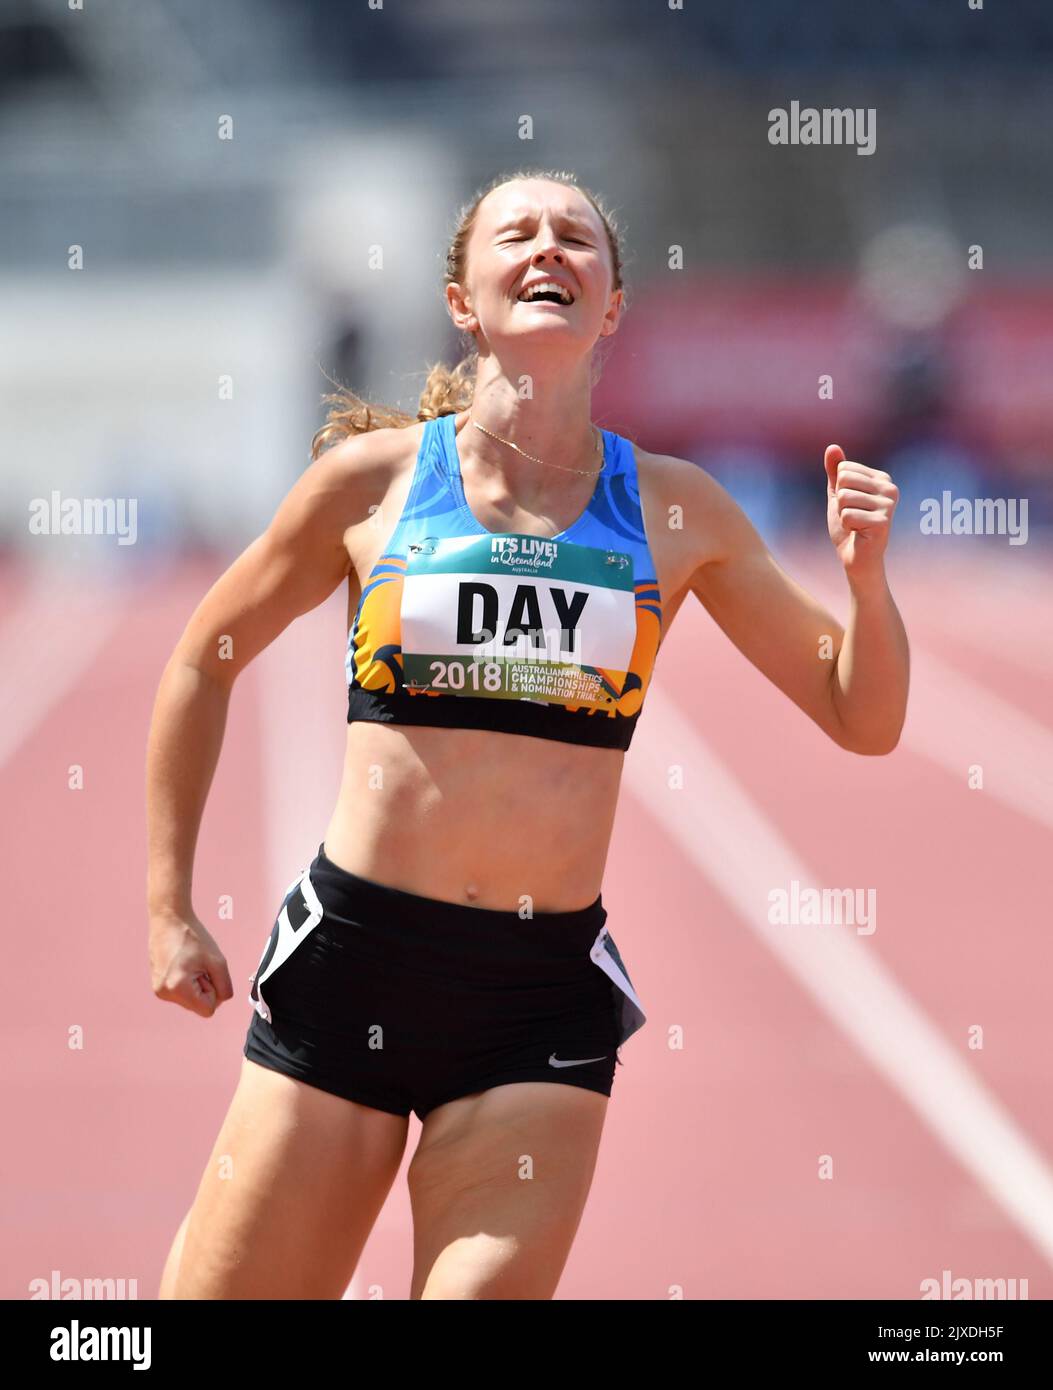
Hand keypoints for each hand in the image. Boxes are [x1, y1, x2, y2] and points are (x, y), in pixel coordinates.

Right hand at [149, 910, 233, 1017]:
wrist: (169, 919)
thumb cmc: (193, 937)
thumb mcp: (218, 961)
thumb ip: (225, 986)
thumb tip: (221, 1000)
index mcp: (178, 988)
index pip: (208, 1010)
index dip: (214, 991)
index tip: (207, 971)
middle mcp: (164, 993)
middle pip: (198, 1006)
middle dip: (205, 987)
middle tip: (199, 964)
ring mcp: (159, 990)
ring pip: (190, 1000)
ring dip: (196, 984)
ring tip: (190, 963)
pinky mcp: (158, 985)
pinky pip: (181, 992)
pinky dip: (187, 981)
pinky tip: (183, 963)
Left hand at [824, 444, 898, 578]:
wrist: (857, 557)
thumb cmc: (849, 525)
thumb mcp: (838, 495)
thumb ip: (835, 472)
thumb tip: (832, 447)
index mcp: (881, 479)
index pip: (844, 469)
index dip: (839, 490)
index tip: (851, 505)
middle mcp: (890, 488)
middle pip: (843, 481)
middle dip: (840, 502)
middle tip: (852, 515)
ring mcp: (889, 505)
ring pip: (844, 498)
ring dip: (843, 515)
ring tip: (856, 524)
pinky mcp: (883, 522)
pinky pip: (847, 516)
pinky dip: (847, 527)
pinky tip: (859, 533)